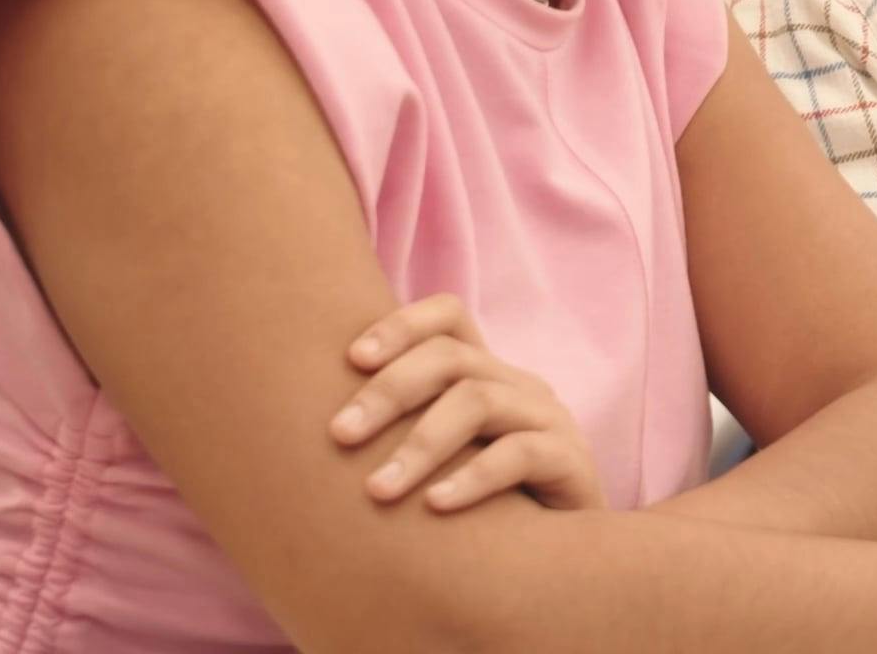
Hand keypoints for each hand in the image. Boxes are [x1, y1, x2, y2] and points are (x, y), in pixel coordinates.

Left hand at [331, 294, 604, 513]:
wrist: (560, 560)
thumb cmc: (483, 510)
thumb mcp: (441, 461)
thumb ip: (397, 436)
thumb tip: (305, 431)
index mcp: (485, 374)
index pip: (449, 316)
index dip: (401, 324)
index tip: (350, 359)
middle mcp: (517, 385)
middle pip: (452, 357)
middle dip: (389, 391)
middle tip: (340, 435)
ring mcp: (548, 419)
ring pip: (480, 400)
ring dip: (420, 443)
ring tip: (377, 490)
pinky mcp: (571, 461)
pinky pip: (522, 453)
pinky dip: (473, 477)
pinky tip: (435, 506)